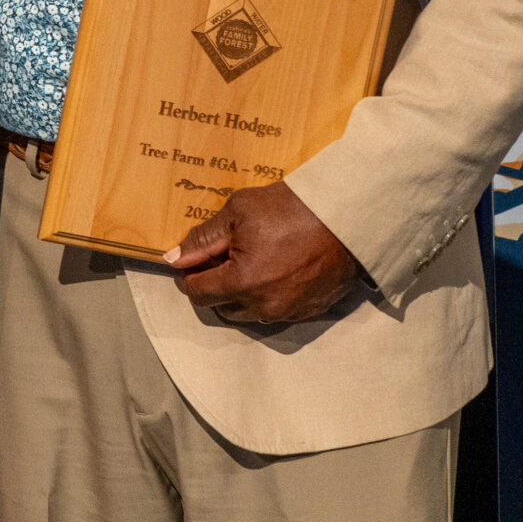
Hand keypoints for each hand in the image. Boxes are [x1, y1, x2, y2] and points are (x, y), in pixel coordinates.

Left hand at [162, 183, 361, 323]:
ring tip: (251, 262)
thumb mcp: (238, 212)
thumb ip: (203, 238)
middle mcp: (264, 305)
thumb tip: (175, 258)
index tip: (195, 260)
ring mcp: (289, 312)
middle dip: (215, 285)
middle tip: (223, 257)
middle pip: (221, 307)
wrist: (347, 216)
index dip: (190, 276)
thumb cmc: (291, 208)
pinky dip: (267, 296)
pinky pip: (276, 312)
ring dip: (241, 294)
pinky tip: (275, 270)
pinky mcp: (309, 312)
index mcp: (242, 282)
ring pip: (248, 313)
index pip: (198, 294)